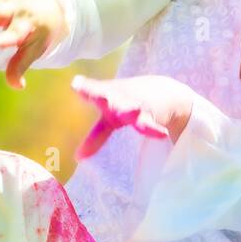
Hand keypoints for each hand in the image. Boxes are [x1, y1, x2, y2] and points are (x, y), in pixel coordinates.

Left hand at [72, 75, 193, 159]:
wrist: (164, 92)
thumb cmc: (128, 104)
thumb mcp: (111, 118)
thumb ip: (96, 137)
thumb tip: (77, 157)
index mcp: (106, 95)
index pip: (93, 92)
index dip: (86, 88)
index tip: (76, 83)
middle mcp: (119, 99)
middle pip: (108, 97)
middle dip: (99, 93)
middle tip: (94, 93)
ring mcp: (136, 106)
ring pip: (130, 110)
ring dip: (130, 111)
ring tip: (134, 110)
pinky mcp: (152, 117)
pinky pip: (152, 125)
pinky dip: (155, 130)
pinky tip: (161, 134)